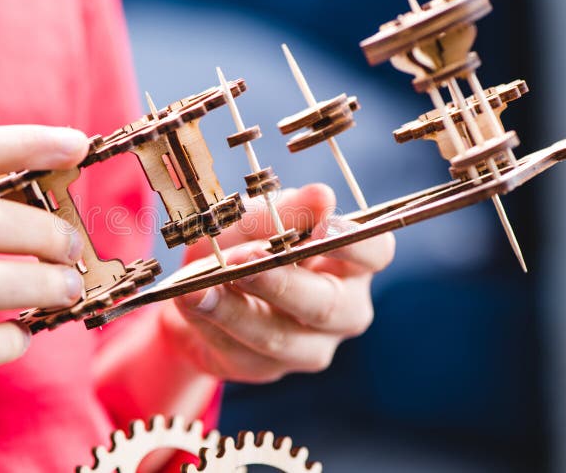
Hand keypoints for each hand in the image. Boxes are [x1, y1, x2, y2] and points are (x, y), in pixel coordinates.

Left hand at [160, 184, 394, 382]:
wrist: (196, 289)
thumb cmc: (241, 244)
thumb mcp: (255, 218)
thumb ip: (285, 210)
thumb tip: (322, 196)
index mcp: (350, 262)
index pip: (374, 253)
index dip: (353, 244)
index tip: (321, 229)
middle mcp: (342, 309)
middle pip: (328, 305)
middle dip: (283, 282)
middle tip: (245, 259)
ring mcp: (309, 347)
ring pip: (280, 338)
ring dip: (236, 310)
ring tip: (200, 288)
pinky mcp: (268, 369)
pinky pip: (241, 353)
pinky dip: (213, 324)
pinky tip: (190, 302)